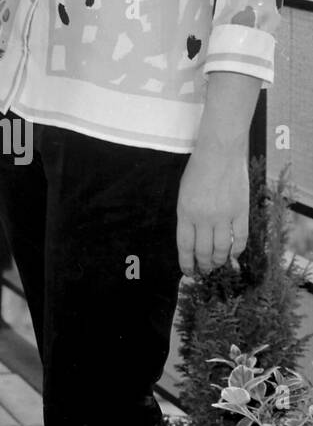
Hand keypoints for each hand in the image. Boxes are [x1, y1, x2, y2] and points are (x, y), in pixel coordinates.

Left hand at [175, 135, 248, 276]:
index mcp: (185, 212)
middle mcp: (203, 217)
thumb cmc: (198, 170)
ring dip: (219, 261)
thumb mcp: (183, 193)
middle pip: (203, 251)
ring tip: (216, 265)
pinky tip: (233, 254)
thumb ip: (187, 215)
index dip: (186, 263)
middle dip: (203, 266)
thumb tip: (192, 238)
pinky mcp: (241, 212)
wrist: (220, 153)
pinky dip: (237, 250)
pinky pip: (240, 238)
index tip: (188, 272)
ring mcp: (224, 215)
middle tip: (204, 271)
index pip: (185, 246)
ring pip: (222, 249)